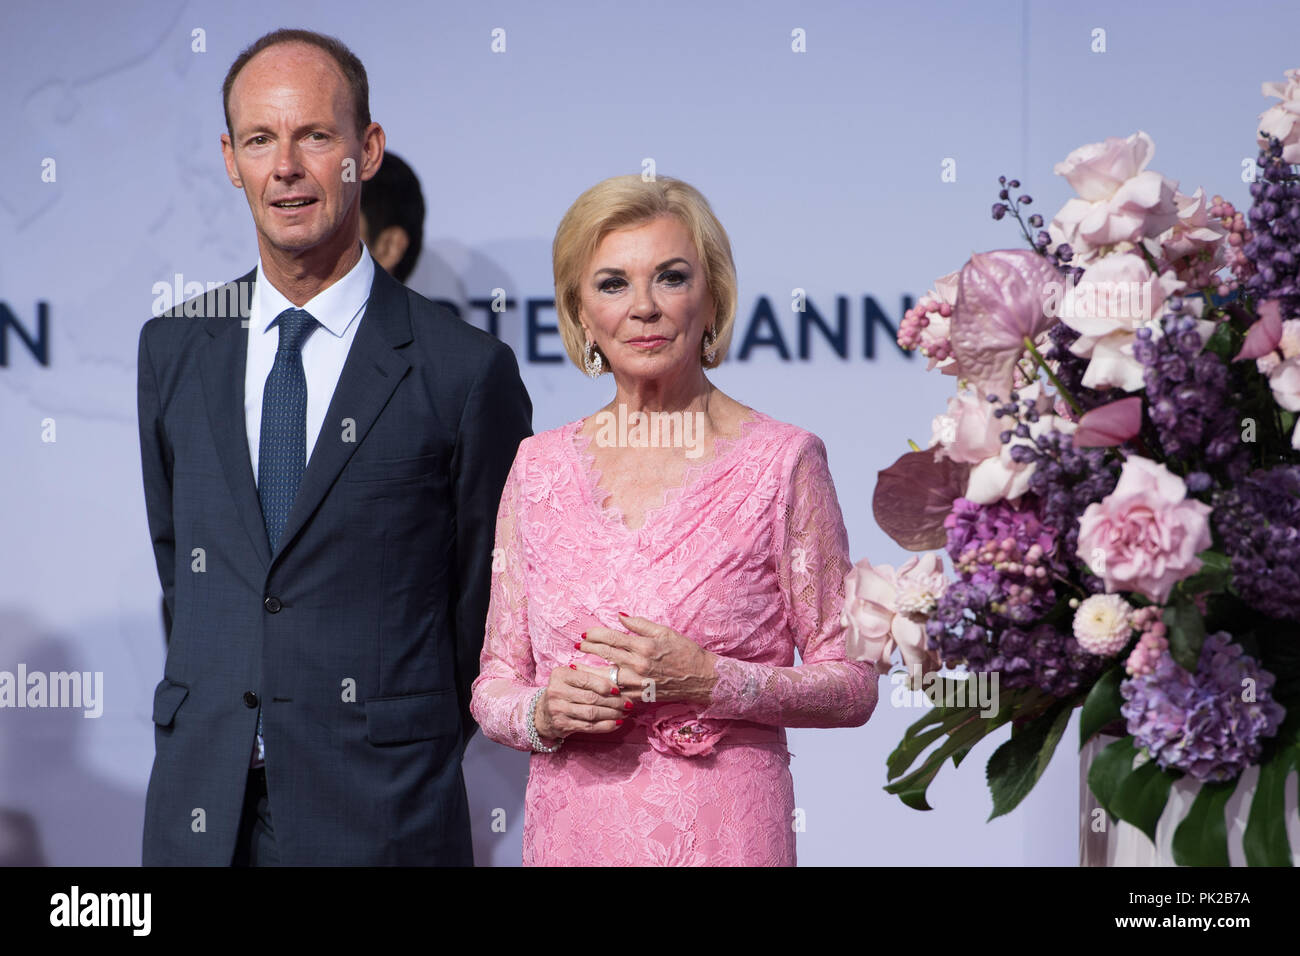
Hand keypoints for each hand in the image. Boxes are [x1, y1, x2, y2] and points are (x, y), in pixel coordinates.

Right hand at [534, 664, 626, 738]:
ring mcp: (558, 709)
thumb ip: (591, 676)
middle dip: (614, 701)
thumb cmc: (564, 692)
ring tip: (625, 713)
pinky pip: (589, 726)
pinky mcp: (562, 725)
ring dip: (612, 714)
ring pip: (592, 713)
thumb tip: (620, 679)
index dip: (606, 685)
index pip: (587, 679)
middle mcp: (556, 691)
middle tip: (628, 703)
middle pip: (592, 697)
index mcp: (560, 675)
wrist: (543, 713)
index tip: (619, 690)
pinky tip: (617, 723)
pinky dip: (605, 726)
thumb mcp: (572, 679)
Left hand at [578, 613, 718, 706]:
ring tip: (577, 666)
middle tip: (578, 645)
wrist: (700, 677)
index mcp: (645, 646)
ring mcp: (639, 683)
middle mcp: (639, 665)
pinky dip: (603, 689)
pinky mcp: (640, 696)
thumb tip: (620, 617)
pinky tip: (593, 686)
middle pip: (606, 655)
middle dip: (589, 649)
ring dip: (590, 670)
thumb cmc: (685, 651)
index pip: (612, 638)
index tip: (586, 633)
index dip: (596, 635)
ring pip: (606, 677)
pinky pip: (617, 694)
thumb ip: (640, 624)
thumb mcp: (665, 632)